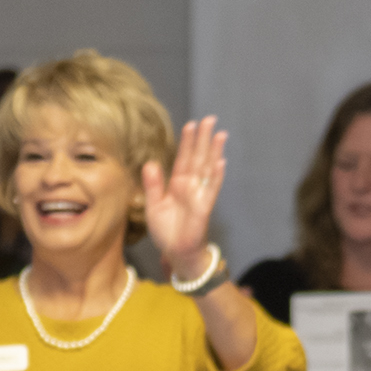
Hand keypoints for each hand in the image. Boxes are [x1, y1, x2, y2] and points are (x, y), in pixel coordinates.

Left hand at [143, 115, 227, 278]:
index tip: (191, 125)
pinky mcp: (203, 207)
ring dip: (214, 152)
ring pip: (208, 168)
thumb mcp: (153, 205)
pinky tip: (220, 162)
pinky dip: (216, 176)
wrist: (175, 251)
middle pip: (198, 158)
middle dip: (204, 139)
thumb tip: (150, 163)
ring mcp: (199, 195)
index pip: (184, 158)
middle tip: (210, 119)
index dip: (187, 142)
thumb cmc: (166, 230)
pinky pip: (211, 189)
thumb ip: (153, 185)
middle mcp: (190, 186)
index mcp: (177, 184)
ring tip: (220, 134)